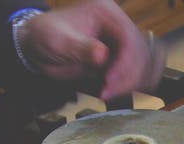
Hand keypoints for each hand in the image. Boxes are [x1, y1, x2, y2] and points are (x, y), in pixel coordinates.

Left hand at [20, 0, 167, 98]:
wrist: (38, 45)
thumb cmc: (44, 36)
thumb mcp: (57, 40)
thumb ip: (80, 48)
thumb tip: (103, 56)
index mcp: (105, 12)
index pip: (128, 36)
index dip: (125, 61)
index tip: (110, 80)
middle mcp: (117, 25)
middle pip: (141, 51)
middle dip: (128, 75)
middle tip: (108, 90)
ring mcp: (122, 41)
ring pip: (146, 63)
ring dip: (133, 82)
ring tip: (110, 92)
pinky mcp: (123, 57)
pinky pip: (142, 70)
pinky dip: (137, 83)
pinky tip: (123, 91)